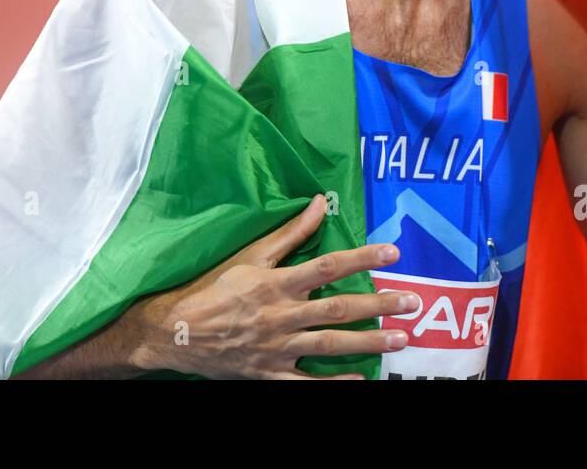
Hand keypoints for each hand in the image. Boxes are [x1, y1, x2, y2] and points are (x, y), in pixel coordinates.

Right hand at [130, 194, 415, 378]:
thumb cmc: (213, 287)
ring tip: (400, 339)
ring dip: (369, 342)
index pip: (328, 266)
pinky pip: (306, 383)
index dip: (362, 258)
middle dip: (379, 305)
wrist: (175, 331)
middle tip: (412, 303)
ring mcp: (277, 347)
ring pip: (332, 344)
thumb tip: (318, 202)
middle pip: (340, 308)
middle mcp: (282, 315)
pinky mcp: (269, 373)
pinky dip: (334, 384)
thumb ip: (289, 233)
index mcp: (277, 283)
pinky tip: (361, 381)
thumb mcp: (249, 255)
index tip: (393, 253)